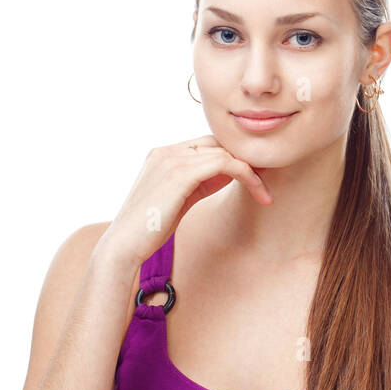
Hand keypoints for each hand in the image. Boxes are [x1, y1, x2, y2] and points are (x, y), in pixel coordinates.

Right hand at [97, 135, 272, 271]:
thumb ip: (201, 182)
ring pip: (225, 153)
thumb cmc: (151, 229)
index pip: (207, 144)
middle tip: (266, 182)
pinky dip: (247, 176)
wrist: (124, 246)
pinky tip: (259, 193)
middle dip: (245, 160)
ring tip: (266, 194)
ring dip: (252, 172)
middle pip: (218, 144)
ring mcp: (172, 159)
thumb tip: (230, 173)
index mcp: (163, 155)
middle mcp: (166, 151)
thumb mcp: (180, 199)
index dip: (233, 158)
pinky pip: (226, 164)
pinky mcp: (181, 173)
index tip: (256, 177)